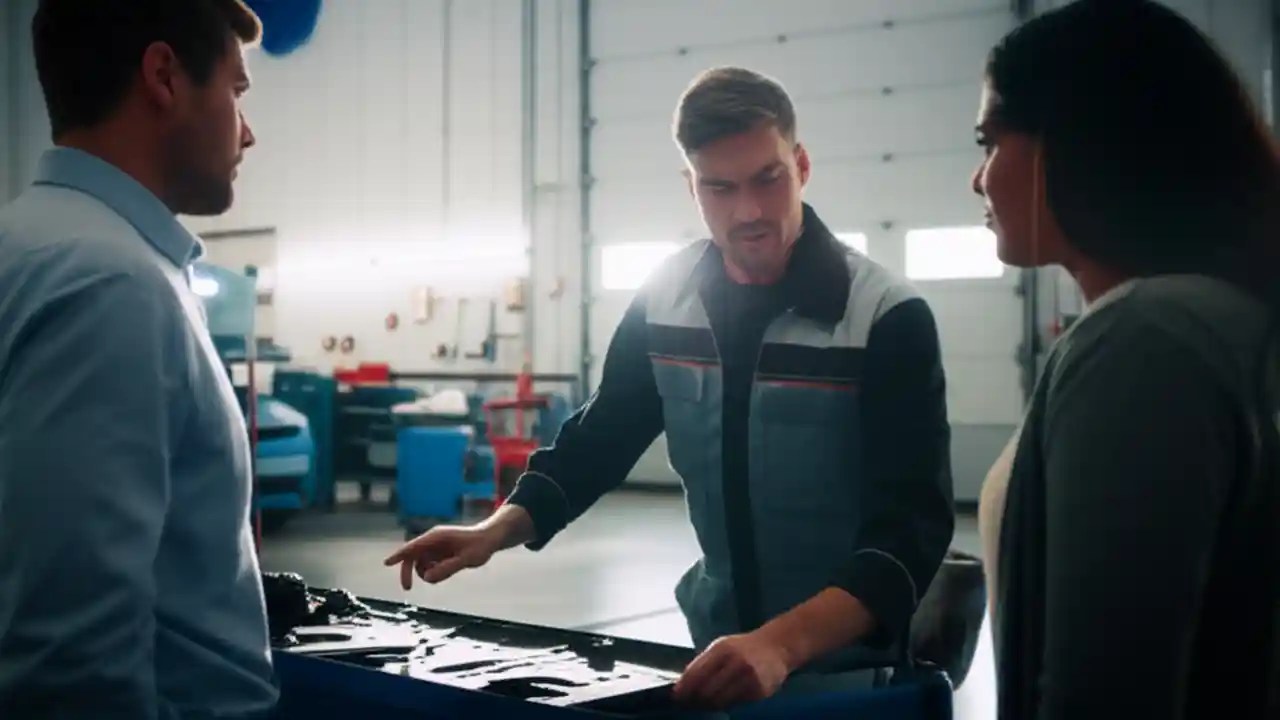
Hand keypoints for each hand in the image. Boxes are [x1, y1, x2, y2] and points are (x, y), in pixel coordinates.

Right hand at [383, 524, 501, 589]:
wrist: (489, 539)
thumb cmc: (480, 545)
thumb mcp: (467, 559)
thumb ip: (448, 568)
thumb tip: (427, 577)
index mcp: (437, 537)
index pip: (413, 546)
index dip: (399, 555)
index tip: (387, 563)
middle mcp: (433, 541)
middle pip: (411, 557)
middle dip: (408, 572)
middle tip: (408, 588)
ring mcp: (435, 548)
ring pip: (420, 564)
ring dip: (428, 572)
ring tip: (449, 570)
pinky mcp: (439, 554)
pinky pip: (430, 567)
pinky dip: (435, 572)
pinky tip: (450, 568)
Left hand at [672, 632, 792, 709]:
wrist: (777, 646)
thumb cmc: (743, 648)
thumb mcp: (721, 647)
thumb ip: (702, 663)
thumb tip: (681, 685)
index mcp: (722, 649)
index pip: (696, 673)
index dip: (684, 688)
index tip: (677, 697)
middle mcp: (736, 662)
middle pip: (707, 690)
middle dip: (696, 699)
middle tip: (692, 703)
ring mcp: (749, 677)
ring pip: (721, 700)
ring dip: (711, 704)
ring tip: (708, 703)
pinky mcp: (759, 690)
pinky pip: (737, 703)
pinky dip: (728, 703)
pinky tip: (727, 699)